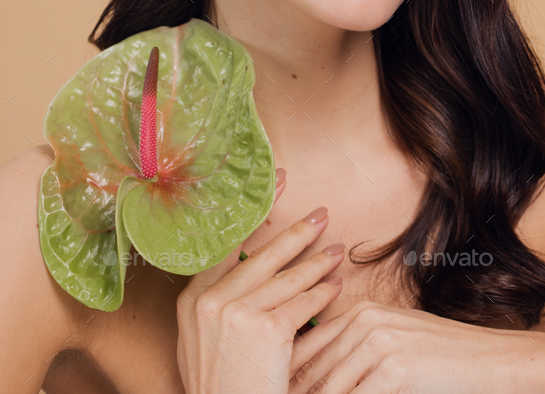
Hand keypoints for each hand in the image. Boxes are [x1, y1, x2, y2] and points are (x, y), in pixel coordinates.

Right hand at [176, 170, 346, 393]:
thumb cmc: (220, 386)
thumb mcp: (201, 341)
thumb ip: (216, 303)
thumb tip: (239, 268)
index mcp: (192, 299)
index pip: (227, 244)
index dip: (254, 213)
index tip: (275, 186)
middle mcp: (210, 301)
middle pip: (262, 254)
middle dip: (296, 232)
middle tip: (320, 214)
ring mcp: (237, 313)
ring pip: (288, 277)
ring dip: (317, 262)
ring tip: (336, 249)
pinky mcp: (265, 330)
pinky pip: (302, 303)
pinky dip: (322, 293)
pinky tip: (336, 285)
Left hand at [289, 300, 515, 392]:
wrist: (488, 358)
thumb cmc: (439, 355)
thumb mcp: (392, 339)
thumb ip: (356, 348)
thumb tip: (321, 375)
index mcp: (360, 313)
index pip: (309, 345)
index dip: (287, 375)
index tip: (269, 391)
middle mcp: (365, 322)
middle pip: (314, 369)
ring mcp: (380, 344)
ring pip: (331, 389)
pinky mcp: (395, 370)